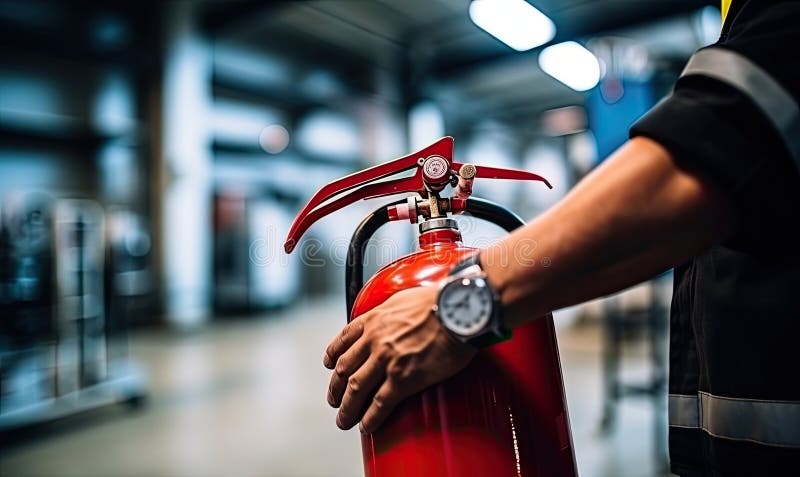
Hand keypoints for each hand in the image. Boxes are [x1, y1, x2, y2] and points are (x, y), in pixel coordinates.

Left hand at [323, 285, 476, 432]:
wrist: (457, 311)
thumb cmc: (438, 301)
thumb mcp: (402, 297)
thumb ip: (390, 309)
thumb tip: (393, 313)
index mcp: (372, 320)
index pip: (343, 341)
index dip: (332, 356)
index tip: (330, 365)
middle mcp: (374, 341)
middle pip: (343, 369)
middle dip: (335, 388)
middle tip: (334, 400)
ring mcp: (386, 361)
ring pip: (356, 389)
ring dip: (347, 408)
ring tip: (345, 419)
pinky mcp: (403, 379)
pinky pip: (380, 403)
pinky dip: (370, 417)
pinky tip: (366, 425)